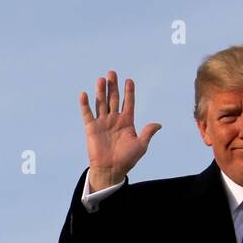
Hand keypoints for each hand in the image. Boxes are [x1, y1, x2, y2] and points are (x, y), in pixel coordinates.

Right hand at [78, 70, 161, 190]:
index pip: (128, 103)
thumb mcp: (141, 145)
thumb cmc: (127, 159)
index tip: (129, 80)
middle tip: (112, 73)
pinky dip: (85, 104)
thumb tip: (159, 124)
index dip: (129, 92)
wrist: (111, 170)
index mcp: (127, 122)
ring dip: (101, 91)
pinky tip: (84, 94)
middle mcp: (114, 119)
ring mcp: (102, 123)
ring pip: (101, 103)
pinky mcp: (91, 128)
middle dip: (113, 86)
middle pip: (114, 99)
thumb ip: (148, 132)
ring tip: (101, 79)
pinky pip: (87, 114)